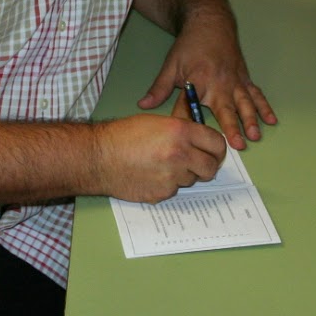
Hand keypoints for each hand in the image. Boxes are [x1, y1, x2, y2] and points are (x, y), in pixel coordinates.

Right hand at [94, 114, 227, 202]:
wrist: (98, 157)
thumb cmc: (123, 135)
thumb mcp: (156, 122)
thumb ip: (182, 129)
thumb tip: (200, 135)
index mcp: (181, 131)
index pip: (217, 144)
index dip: (216, 148)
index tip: (212, 151)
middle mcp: (181, 154)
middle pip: (211, 167)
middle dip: (206, 165)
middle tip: (195, 162)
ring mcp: (172, 176)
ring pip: (192, 179)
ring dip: (183, 174)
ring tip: (161, 165)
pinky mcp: (162, 193)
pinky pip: (174, 190)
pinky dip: (167, 185)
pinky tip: (150, 175)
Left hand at [136, 20, 276, 149]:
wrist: (210, 23)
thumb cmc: (189, 45)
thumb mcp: (171, 65)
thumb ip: (159, 88)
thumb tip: (143, 106)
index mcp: (198, 80)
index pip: (191, 106)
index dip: (188, 121)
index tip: (188, 137)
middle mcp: (220, 82)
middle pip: (225, 108)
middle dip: (231, 127)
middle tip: (237, 144)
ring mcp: (235, 81)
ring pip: (245, 103)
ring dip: (251, 120)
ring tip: (255, 136)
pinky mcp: (245, 78)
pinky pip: (256, 94)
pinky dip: (264, 107)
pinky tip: (271, 120)